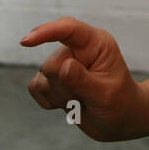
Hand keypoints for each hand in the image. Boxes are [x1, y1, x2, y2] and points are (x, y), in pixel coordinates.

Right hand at [20, 17, 148, 142]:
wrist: (121, 120)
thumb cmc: (121, 103)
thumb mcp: (106, 94)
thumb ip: (83, 80)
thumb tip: (63, 66)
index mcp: (96, 43)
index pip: (68, 29)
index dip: (46, 32)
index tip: (27, 42)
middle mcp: (78, 49)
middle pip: (52, 64)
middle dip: (66, 88)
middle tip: (87, 97)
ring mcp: (64, 63)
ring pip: (43, 78)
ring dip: (61, 96)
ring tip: (82, 100)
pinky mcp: (53, 79)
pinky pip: (36, 87)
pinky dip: (49, 100)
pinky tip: (68, 104)